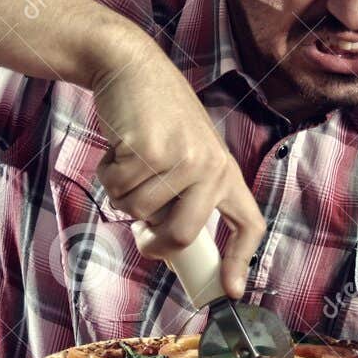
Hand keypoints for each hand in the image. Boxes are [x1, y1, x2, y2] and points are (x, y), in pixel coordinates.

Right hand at [86, 35, 263, 299]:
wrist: (132, 67)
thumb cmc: (154, 118)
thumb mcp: (185, 153)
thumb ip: (184, 194)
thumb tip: (167, 246)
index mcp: (225, 171)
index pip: (248, 222)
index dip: (241, 261)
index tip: (229, 290)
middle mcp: (210, 166)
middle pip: (181, 235)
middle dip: (153, 242)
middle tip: (141, 230)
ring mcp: (181, 158)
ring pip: (140, 213)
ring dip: (124, 194)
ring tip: (131, 162)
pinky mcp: (148, 150)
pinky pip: (119, 189)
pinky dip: (108, 175)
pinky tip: (119, 148)